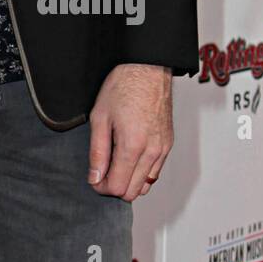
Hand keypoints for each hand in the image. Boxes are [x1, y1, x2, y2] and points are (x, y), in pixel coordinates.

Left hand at [87, 64, 172, 200]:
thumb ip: (97, 152)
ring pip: (146, 185)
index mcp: (133, 145)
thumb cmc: (123, 87)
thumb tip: (95, 178)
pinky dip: (141, 173)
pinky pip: (155, 172)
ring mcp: (163, 149)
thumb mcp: (100, 117)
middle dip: (114, 187)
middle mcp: (152, 151)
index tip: (93, 179)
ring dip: (128, 182)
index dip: (101, 187)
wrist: (147, 69)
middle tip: (101, 173)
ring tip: (114, 164)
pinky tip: (128, 158)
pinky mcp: (168, 145)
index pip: (118, 187)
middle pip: (133, 192)